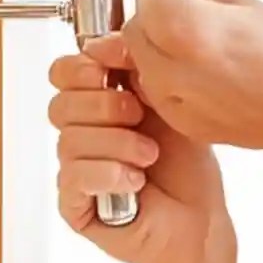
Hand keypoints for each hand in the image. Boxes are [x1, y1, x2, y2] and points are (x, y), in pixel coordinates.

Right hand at [48, 35, 233, 262]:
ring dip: (117, 143)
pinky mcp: (76, 206)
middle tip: (139, 115)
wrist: (201, 218)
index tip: (107, 70)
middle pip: (61, 105)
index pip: (62, 74)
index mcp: (101, 105)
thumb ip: (137, 70)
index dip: (79, 68)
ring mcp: (76, 170)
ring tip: (149, 155)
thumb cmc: (187, 166)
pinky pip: (74, 178)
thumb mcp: (169, 104)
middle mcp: (84, 136)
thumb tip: (103, 44)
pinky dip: (110, 173)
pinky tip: (136, 180)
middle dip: (104, 106)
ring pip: (70, 141)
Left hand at [122, 0, 262, 152]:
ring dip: (156, 51)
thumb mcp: (244, 1)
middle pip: (133, 33)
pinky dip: (168, 80)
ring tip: (195, 48)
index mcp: (191, 30)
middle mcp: (177, 69)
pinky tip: (203, 75)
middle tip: (181, 16)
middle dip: (151, 19)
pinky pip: (156, 93)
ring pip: (140, 65)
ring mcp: (178, 102)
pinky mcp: (184, 125)